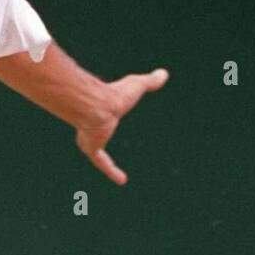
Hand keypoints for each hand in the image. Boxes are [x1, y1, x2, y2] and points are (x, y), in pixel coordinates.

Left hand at [75, 67, 168, 185]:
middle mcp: (92, 127)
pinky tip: (122, 181)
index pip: (103, 121)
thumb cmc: (116, 94)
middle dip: (98, 147)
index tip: (107, 128)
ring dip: (108, 165)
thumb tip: (163, 74)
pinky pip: (103, 163)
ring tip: (119, 178)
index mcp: (101, 112)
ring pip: (99, 155)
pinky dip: (112, 172)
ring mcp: (91, 138)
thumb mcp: (137, 85)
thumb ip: (149, 81)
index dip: (106, 126)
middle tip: (101, 153)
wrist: (99, 105)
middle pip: (95, 139)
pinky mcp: (92, 148)